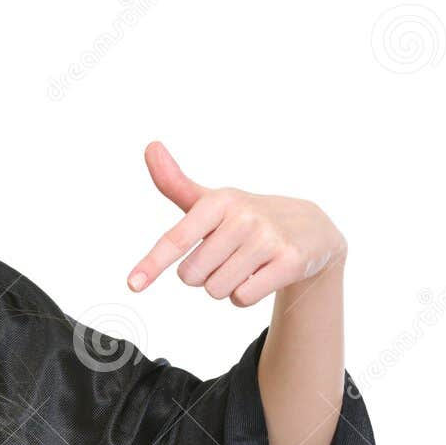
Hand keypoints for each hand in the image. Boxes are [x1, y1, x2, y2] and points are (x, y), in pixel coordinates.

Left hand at [125, 142, 346, 306]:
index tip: (133, 285)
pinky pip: (243, 298)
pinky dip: (244, 295)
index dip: (152, 264)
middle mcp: (243, 217)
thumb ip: (175, 183)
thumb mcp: (212, 201)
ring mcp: (268, 238)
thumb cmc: (246, 217)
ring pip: (216, 289)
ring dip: (224, 286)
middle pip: (191, 275)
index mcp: (218, 201)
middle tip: (225, 257)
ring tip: (245, 265)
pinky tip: (261, 275)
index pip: (175, 239)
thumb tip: (150, 146)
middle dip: (201, 275)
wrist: (312, 229)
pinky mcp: (290, 261)